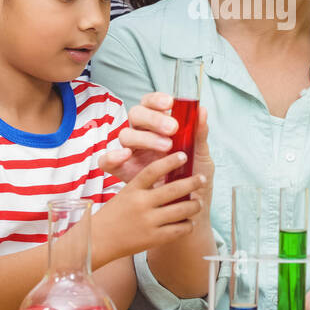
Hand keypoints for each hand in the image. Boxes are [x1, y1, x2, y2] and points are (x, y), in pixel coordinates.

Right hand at [100, 150, 206, 258]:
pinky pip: (178, 230)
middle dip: (192, 183)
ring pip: (180, 210)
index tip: (184, 155)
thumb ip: (142, 186)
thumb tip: (167, 175)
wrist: (97, 241)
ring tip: (199, 202)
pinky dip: (187, 225)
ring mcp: (148, 221)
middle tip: (202, 179)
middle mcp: (141, 203)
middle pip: (173, 189)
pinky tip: (190, 222)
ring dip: (194, 205)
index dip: (170, 161)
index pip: (153, 170)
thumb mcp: (124, 195)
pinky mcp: (153, 238)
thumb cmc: (112, 216)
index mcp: (132, 189)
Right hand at [101, 92, 214, 207]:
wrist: (190, 209)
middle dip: (154, 119)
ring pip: (125, 135)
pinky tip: (126, 155)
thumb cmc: (193, 178)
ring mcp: (132, 153)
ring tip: (167, 148)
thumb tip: (202, 111)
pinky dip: (112, 155)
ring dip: (144, 138)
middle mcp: (143, 136)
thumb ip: (199, 135)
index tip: (170, 103)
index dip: (156, 100)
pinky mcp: (124, 172)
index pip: (150, 104)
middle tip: (173, 129)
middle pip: (136, 115)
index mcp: (159, 126)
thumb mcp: (200, 157)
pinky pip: (107, 161)